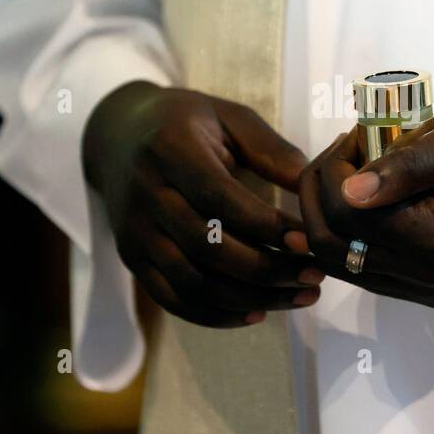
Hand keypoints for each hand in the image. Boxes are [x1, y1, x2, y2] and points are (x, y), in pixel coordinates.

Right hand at [82, 81, 322, 327]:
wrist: (118, 135)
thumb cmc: (187, 124)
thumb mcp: (229, 118)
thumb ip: (271, 150)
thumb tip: (311, 188)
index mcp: (170, 150)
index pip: (220, 198)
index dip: (267, 225)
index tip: (309, 241)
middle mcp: (145, 194)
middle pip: (207, 247)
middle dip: (268, 269)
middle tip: (315, 276)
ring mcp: (134, 232)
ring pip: (192, 283)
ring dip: (251, 298)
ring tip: (299, 297)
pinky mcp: (132, 260)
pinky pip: (173, 300)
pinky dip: (217, 315)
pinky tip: (258, 311)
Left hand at [298, 107, 433, 306]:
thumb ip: (407, 164)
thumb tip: (349, 190)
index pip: (346, 214)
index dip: (333, 169)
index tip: (358, 133)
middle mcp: (428, 279)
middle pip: (332, 245)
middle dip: (320, 191)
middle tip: (349, 149)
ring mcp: (426, 291)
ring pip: (339, 262)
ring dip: (329, 213)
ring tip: (356, 169)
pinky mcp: (426, 291)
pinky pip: (363, 269)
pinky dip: (349, 233)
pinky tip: (367, 196)